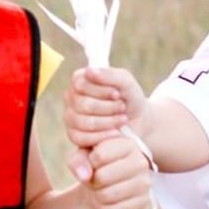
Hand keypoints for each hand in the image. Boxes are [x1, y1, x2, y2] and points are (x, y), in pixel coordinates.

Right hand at [65, 64, 147, 183]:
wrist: (138, 121)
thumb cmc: (129, 98)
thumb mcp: (126, 82)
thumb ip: (109, 75)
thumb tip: (89, 71)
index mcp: (79, 81)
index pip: (80, 84)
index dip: (101, 90)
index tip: (118, 94)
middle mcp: (71, 98)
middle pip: (83, 104)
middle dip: (108, 107)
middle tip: (122, 107)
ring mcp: (70, 117)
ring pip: (84, 122)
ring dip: (108, 122)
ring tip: (123, 119)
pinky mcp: (74, 136)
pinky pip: (82, 138)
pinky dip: (103, 136)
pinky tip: (116, 133)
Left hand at [81, 131, 152, 208]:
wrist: (106, 184)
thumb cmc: (95, 165)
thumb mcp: (83, 156)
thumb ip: (78, 160)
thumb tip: (85, 176)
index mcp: (128, 144)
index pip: (100, 155)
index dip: (90, 162)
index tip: (94, 162)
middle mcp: (140, 162)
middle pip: (103, 176)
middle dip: (93, 180)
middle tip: (96, 178)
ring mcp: (144, 184)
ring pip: (107, 195)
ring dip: (97, 195)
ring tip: (102, 188)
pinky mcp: (142, 203)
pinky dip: (104, 208)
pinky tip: (108, 200)